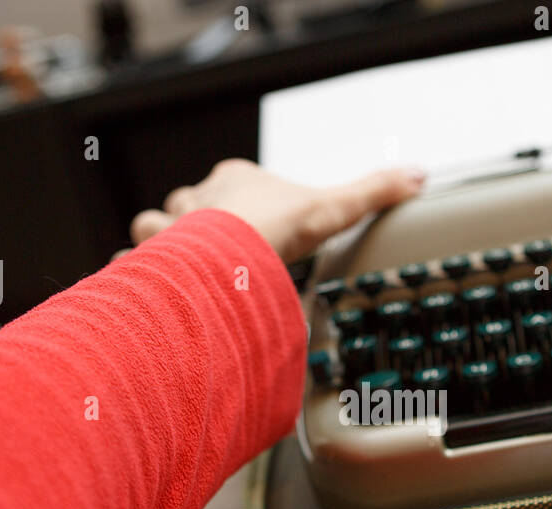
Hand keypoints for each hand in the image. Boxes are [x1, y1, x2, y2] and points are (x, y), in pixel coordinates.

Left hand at [124, 159, 424, 263]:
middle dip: (197, 227)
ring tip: (180, 272)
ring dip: (163, 247)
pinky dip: (139, 276)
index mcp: (234, 181)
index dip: (237, 203)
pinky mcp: (150, 260)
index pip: (229, 182)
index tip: (250, 224)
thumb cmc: (274, 229)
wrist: (229, 257)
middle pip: (190, 206)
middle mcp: (196, 199)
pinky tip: (151, 291)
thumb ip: (372, 194)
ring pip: (154, 228)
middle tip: (214, 255)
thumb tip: (418, 175)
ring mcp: (169, 229)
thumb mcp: (334, 209)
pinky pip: (134, 262)